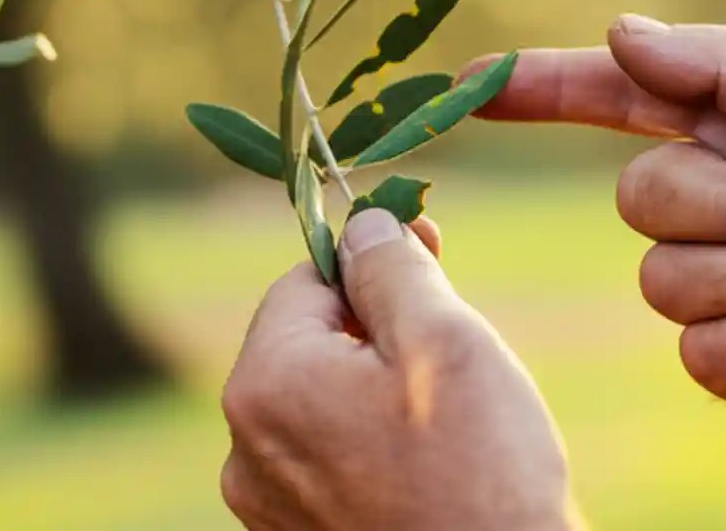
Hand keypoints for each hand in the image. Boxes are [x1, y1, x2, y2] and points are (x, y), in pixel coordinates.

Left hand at [220, 211, 579, 529]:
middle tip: (453, 345)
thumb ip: (392, 268)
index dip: (372, 264)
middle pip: (311, 342)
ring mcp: (268, 506)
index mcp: (266, 385)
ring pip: (324, 401)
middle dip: (379, 330)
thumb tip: (362, 223)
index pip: (306, 281)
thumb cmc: (480, 472)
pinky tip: (430, 464)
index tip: (433, 256)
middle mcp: (244, 450)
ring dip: (379, 387)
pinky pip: (330, 460)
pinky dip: (374, 444)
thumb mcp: (445, 339)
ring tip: (450, 418)